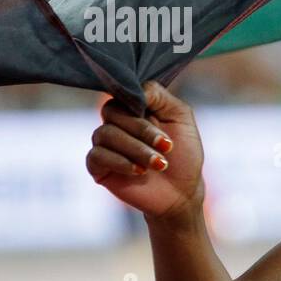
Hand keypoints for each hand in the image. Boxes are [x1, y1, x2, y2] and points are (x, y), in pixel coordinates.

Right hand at [85, 80, 204, 222]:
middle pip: (113, 112)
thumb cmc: (184, 154)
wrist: (182, 192)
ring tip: (159, 164)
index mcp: (134, 108)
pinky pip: (96, 156)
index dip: (138, 103)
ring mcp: (104, 143)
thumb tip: (137, 88)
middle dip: (143, 130)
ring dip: (137, 149)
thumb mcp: (181, 118)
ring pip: (105, 134)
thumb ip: (160, 96)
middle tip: (167, 146)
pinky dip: (120, 162)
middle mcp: (116, 122)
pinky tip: (139, 171)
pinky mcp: (97, 166)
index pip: (123, 92)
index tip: (158, 117)